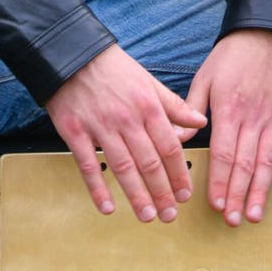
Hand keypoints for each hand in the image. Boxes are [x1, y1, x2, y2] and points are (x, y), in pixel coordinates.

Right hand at [46, 45, 206, 221]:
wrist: (71, 54)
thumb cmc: (112, 69)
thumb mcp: (149, 81)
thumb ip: (174, 105)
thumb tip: (200, 122)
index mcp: (147, 107)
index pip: (169, 147)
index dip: (179, 174)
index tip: (185, 195)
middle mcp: (127, 120)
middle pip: (149, 162)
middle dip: (162, 192)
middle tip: (170, 216)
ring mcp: (100, 127)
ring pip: (123, 167)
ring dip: (136, 195)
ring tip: (147, 217)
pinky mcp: (74, 133)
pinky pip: (87, 165)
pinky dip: (97, 188)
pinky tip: (108, 207)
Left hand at [186, 29, 271, 225]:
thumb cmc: (233, 56)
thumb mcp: (205, 76)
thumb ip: (191, 109)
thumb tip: (177, 138)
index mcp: (229, 109)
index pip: (224, 153)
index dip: (220, 181)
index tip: (215, 204)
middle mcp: (253, 118)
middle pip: (245, 164)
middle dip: (238, 195)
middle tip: (232, 221)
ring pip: (268, 162)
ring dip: (261, 192)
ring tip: (254, 216)